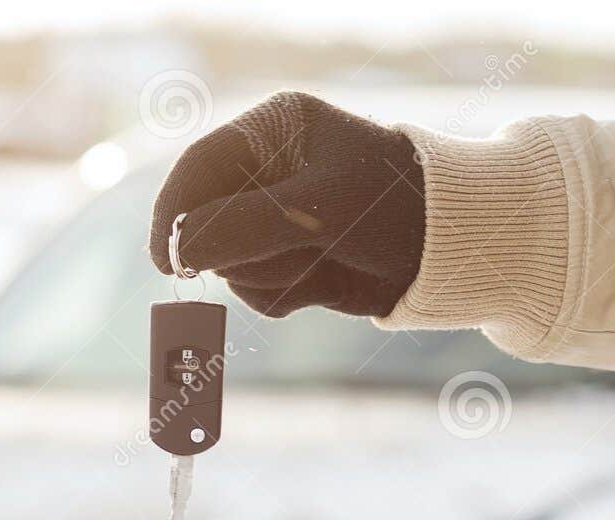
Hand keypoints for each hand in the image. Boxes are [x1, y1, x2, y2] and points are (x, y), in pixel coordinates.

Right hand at [148, 92, 425, 317]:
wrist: (447, 254)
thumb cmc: (391, 208)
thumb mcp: (319, 210)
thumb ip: (245, 227)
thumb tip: (181, 250)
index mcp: (273, 131)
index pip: (199, 168)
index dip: (175, 212)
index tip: (167, 259)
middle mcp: (268, 173)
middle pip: (207, 223)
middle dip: (238, 251)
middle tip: (282, 256)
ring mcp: (276, 221)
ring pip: (230, 264)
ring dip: (270, 275)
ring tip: (319, 260)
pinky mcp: (290, 261)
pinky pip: (257, 291)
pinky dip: (284, 294)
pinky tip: (322, 280)